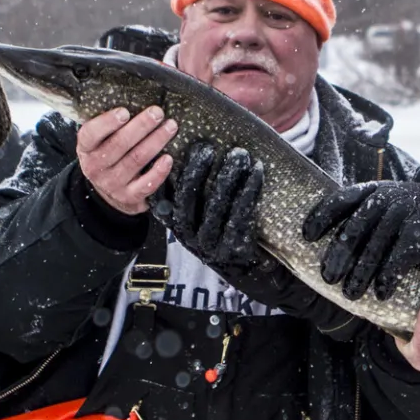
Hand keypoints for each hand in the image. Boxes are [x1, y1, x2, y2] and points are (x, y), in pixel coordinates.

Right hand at [77, 106, 175, 214]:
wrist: (107, 193)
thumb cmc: (107, 155)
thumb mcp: (99, 140)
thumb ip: (109, 123)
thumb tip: (136, 93)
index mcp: (86, 149)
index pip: (91, 134)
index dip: (107, 123)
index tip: (124, 111)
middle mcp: (96, 167)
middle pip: (119, 145)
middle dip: (140, 127)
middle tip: (157, 113)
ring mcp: (112, 184)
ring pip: (136, 160)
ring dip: (155, 142)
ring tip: (170, 127)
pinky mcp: (129, 197)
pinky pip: (146, 185)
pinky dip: (158, 171)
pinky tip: (168, 158)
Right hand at [154, 139, 262, 268]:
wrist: (246, 272)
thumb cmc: (221, 235)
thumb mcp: (199, 221)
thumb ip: (191, 198)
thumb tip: (191, 152)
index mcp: (177, 227)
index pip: (162, 201)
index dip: (163, 178)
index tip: (169, 153)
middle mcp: (189, 236)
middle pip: (188, 199)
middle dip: (197, 170)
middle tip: (207, 147)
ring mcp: (211, 243)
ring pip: (216, 205)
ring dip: (228, 176)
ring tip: (238, 154)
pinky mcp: (234, 246)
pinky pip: (242, 214)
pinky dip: (250, 189)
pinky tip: (257, 171)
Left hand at [303, 181, 419, 299]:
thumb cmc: (414, 214)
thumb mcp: (387, 205)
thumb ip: (364, 217)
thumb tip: (330, 247)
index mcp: (374, 191)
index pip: (340, 200)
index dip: (322, 216)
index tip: (307, 236)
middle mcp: (387, 198)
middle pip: (354, 229)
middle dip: (339, 256)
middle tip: (328, 278)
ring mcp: (405, 212)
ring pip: (375, 248)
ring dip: (360, 274)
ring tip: (350, 294)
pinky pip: (399, 258)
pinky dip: (388, 277)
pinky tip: (381, 292)